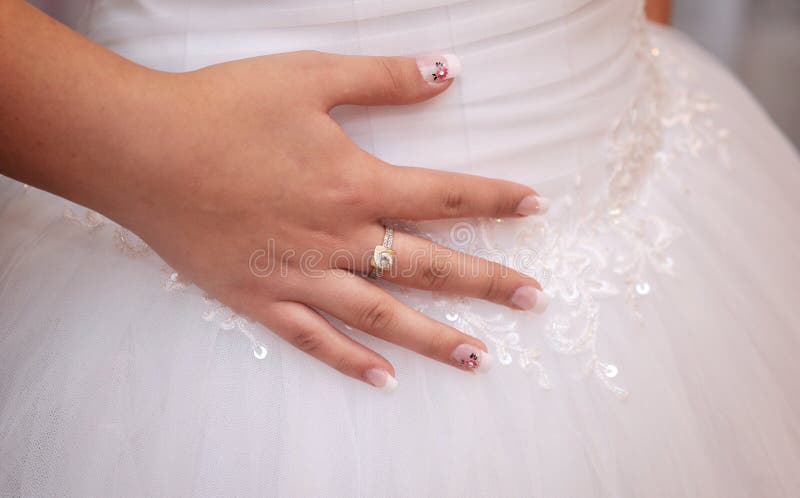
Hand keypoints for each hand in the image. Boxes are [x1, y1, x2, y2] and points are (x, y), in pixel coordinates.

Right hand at [0, 7, 549, 390]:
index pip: (443, 196)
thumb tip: (448, 70)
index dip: (495, 199)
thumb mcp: (309, 76)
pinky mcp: (259, 298)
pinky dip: (350, 362)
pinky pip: (313, 339)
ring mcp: (299, 275)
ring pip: (382, 315)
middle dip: (486, 281)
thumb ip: (384, 78)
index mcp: (353, 184)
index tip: (536, 205)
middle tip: (533, 299)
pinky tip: (385, 380)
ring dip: (435, 337)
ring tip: (481, 357)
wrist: (140, 149)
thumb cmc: (223, 108)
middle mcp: (337, 239)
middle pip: (428, 266)